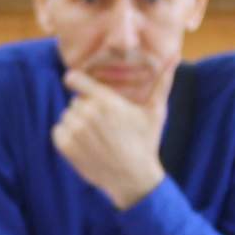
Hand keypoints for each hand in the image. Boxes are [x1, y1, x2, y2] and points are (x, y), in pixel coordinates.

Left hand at [51, 69, 167, 209]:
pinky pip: (58, 131)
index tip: (80, 85)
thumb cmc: (146, 143)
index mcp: (106, 101)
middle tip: (105, 126)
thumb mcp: (156, 111)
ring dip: (77, 123)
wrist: (133, 179)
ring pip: (67, 116)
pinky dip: (67, 137)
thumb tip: (177, 55)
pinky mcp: (66, 147)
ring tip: (97, 137)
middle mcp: (88, 113)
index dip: (76, 80)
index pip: (75, 78)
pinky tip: (86, 146)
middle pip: (76, 100)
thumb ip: (163, 81)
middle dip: (87, 109)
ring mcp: (75, 131)